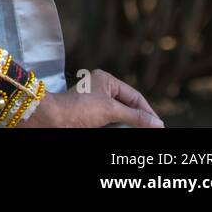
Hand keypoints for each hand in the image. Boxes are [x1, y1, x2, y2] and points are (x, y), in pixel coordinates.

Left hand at [19, 69, 163, 127]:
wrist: (52, 119)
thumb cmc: (78, 109)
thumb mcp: (111, 110)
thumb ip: (135, 116)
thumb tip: (157, 123)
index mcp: (106, 80)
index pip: (135, 96)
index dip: (148, 112)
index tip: (159, 126)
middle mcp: (101, 89)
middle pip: (128, 106)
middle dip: (139, 119)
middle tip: (153, 130)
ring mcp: (96, 103)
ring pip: (121, 116)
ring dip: (129, 124)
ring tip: (141, 131)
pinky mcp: (91, 116)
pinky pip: (111, 122)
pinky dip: (119, 127)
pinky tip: (125, 131)